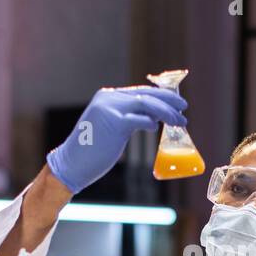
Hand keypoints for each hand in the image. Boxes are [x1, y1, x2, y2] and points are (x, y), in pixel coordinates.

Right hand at [45, 86, 186, 193]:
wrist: (71, 164)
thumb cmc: (92, 150)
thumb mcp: (110, 127)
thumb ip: (128, 118)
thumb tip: (153, 118)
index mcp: (108, 97)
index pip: (140, 91)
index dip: (160, 96)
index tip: (175, 102)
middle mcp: (109, 98)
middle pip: (146, 95)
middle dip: (169, 100)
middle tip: (184, 107)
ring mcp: (111, 109)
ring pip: (147, 104)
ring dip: (167, 112)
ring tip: (180, 120)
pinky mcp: (115, 123)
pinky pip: (141, 120)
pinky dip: (152, 123)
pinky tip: (157, 128)